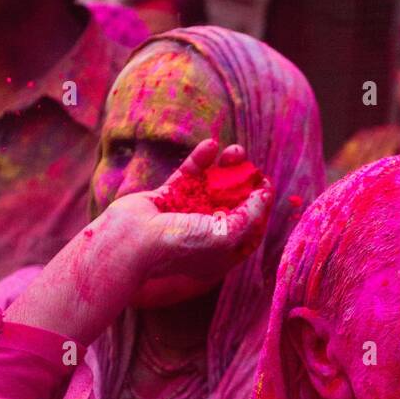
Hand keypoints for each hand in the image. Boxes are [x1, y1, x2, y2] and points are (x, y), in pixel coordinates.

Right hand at [7, 140, 272, 346]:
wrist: (133, 241)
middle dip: (242, 184)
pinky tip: (210, 145)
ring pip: (210, 187)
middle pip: (231, 205)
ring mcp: (185, 216)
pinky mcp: (168, 198)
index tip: (266, 186)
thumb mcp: (226, 234)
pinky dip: (199, 161)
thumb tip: (264, 196)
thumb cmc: (180, 245)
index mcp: (221, 253)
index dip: (260, 208)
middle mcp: (205, 235)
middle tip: (251, 166)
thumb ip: (249, 215)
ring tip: (236, 150)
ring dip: (224, 168)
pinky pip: (187, 176)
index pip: (247, 229)